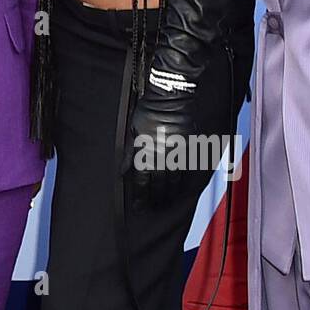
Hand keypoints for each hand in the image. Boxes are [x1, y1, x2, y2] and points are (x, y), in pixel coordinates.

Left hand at [126, 87, 195, 205]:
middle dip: (156, 198)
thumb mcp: (132, 134)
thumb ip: (129, 155)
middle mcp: (161, 159)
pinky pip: (186, 170)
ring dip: (170, 193)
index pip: (141, 182)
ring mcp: (176, 156)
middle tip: (156, 207)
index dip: (140, 196)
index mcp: (145, 155)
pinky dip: (183, 180)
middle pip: (158, 185)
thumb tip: (122, 170)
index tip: (140, 206)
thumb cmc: (147, 114)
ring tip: (168, 201)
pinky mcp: (187, 150)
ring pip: (173, 180)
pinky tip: (181, 186)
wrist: (169, 101)